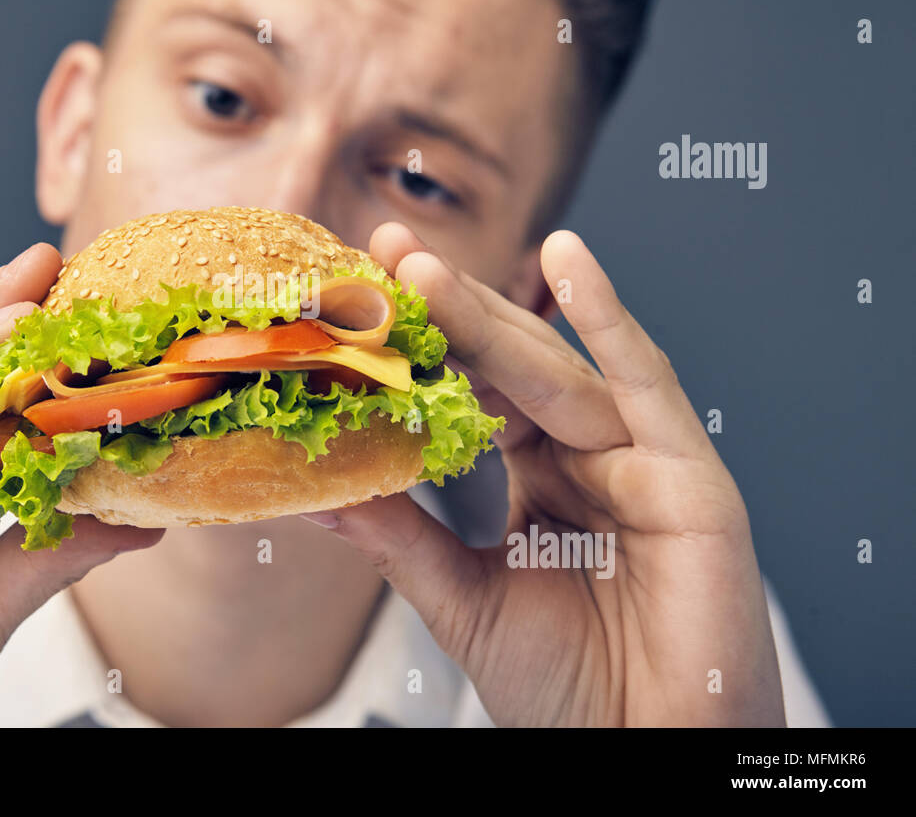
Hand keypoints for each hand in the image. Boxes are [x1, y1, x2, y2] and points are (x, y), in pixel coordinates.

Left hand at [310, 223, 784, 725]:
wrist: (637, 756)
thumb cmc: (572, 692)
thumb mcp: (463, 598)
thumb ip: (402, 536)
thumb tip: (322, 489)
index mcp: (540, 481)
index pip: (475, 393)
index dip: (424, 346)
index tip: (363, 295)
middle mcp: (589, 459)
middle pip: (511, 367)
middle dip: (449, 309)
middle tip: (385, 254)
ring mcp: (640, 461)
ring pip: (555, 371)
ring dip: (491, 315)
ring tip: (423, 270)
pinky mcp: (689, 478)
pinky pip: (646, 386)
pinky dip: (610, 319)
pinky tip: (568, 257)